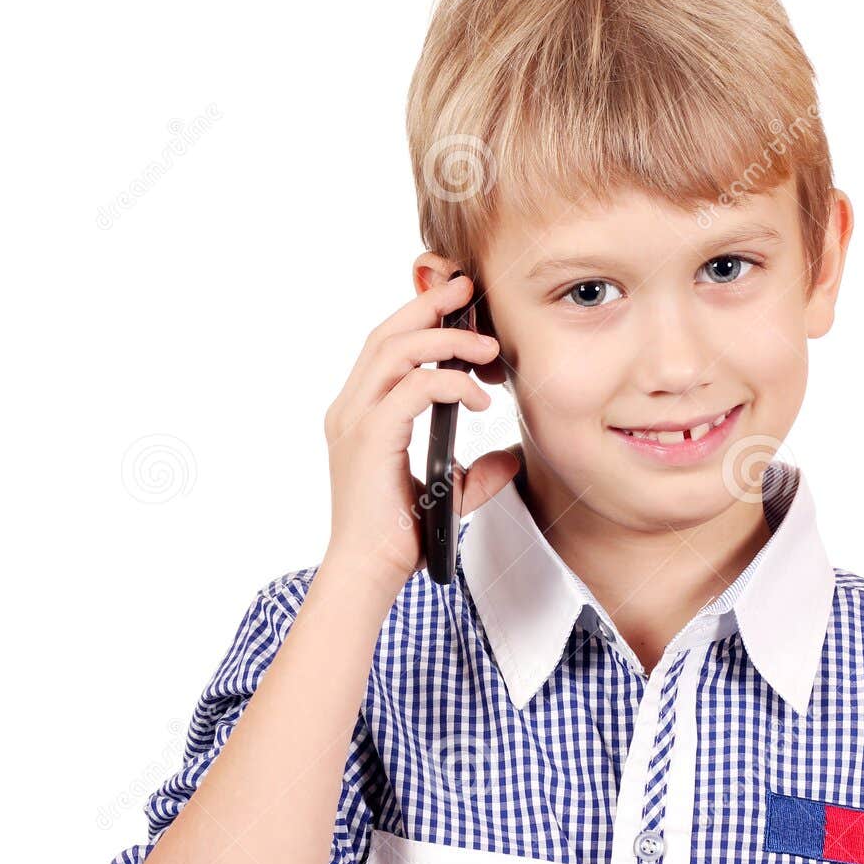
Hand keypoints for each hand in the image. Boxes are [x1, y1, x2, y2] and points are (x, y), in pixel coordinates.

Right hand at [321, 270, 519, 601]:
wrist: (370, 572)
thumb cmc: (401, 536)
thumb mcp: (450, 493)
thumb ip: (478, 472)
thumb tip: (512, 457)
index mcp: (361, 413)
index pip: (385, 346)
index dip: (420, 316)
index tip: (460, 301)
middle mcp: (351, 409)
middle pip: (386, 334)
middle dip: (429, 305)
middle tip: (470, 291)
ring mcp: (354, 421)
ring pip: (395, 350)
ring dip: (445, 338)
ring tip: (487, 346)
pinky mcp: (369, 438)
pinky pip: (412, 388)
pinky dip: (449, 383)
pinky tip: (478, 398)